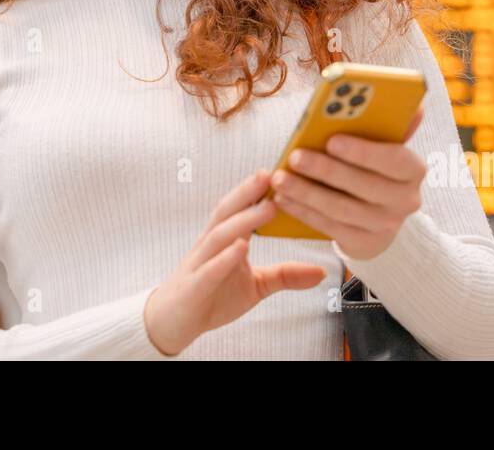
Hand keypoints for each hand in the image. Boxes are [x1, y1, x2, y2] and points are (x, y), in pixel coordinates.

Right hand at [142, 168, 327, 355]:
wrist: (172, 323)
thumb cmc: (212, 296)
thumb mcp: (255, 286)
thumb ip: (284, 275)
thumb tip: (321, 272)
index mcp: (224, 240)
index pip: (239, 208)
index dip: (256, 189)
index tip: (279, 170)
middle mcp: (210, 245)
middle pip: (227, 211)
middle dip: (248, 191)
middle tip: (272, 174)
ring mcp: (200, 264)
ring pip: (220, 235)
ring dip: (244, 219)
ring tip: (268, 207)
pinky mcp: (195, 287)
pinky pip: (210, 269)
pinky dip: (225, 258)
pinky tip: (240, 248)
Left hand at [270, 107, 425, 261]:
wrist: (381, 217)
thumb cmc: (375, 168)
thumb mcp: (385, 146)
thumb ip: (389, 125)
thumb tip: (412, 104)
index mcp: (413, 170)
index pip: (394, 159)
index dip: (363, 151)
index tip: (332, 140)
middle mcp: (405, 200)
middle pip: (363, 185)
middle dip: (325, 170)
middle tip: (295, 157)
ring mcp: (385, 225)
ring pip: (341, 208)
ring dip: (307, 192)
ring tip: (280, 178)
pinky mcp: (364, 243)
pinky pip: (330, 227)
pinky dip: (304, 211)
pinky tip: (283, 198)